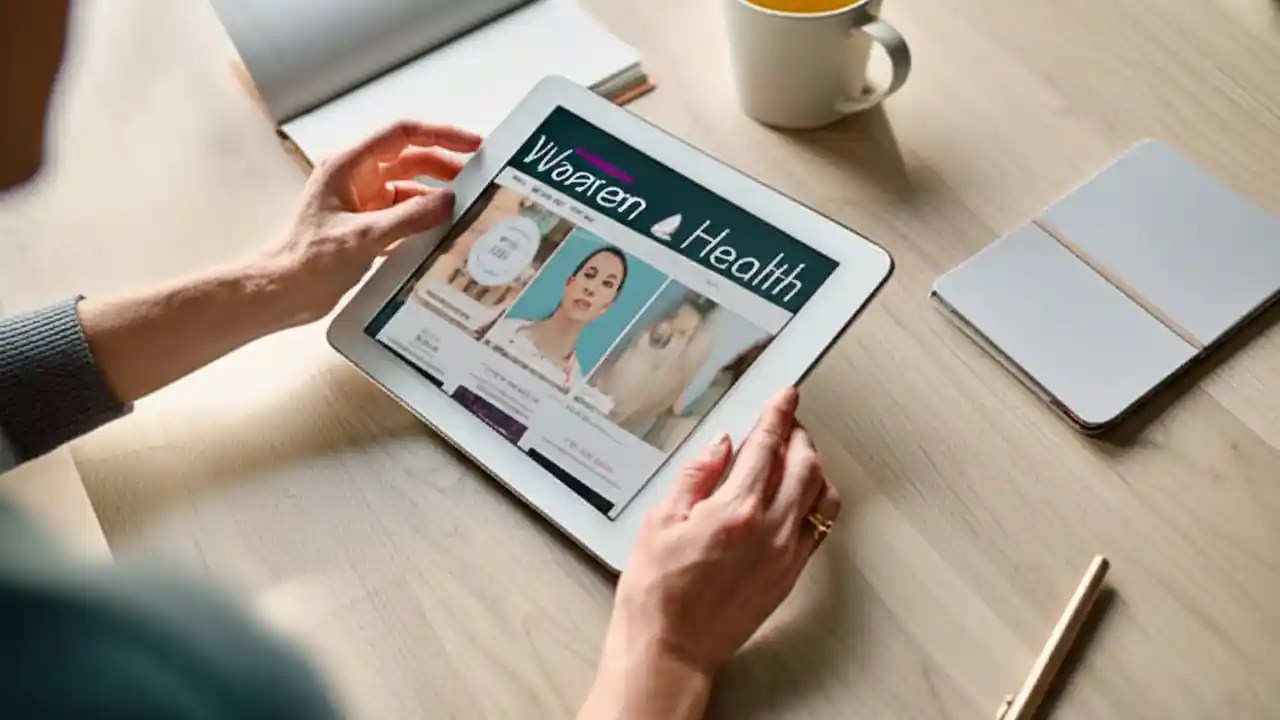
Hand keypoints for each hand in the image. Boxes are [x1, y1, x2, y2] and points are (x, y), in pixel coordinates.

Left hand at [252, 120, 482, 326]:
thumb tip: (449, 201)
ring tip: (466, 209)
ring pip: (410, 191)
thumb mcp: (365, 236)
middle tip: (478, 179)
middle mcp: (356, 178)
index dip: (440, 135)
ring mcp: (362, 202)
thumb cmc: (309, 260)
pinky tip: (443, 233)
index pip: (402, 136)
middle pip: (411, 161)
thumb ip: (411, 217)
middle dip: (445, 167)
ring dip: (436, 198)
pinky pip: (404, 216)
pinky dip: (424, 221)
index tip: (472, 144)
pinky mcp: (366, 227)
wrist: (283, 292)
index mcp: (349, 165)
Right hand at [579, 388, 840, 719]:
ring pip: (821, 493)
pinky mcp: (790, 575)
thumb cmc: (657, 592)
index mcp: (736, 510)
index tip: (785, 396)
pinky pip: (820, 526)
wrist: (670, 647)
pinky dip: (817, 499)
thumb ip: (697, 475)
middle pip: (805, 464)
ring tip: (796, 454)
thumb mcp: (661, 519)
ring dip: (813, 465)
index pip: (768, 445)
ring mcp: (786, 554)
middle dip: (799, 434)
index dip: (778, 413)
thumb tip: (722, 445)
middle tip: (786, 421)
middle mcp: (770, 530)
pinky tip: (801, 495)